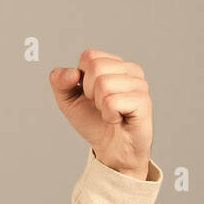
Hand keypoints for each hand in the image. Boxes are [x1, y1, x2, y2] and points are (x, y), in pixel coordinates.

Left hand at [49, 49, 152, 178]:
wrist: (110, 149)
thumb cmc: (93, 121)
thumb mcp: (67, 100)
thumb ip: (59, 81)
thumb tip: (72, 73)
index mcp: (114, 64)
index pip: (89, 55)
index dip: (80, 78)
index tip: (88, 93)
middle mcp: (130, 70)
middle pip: (96, 66)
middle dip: (89, 91)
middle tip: (99, 104)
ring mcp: (139, 85)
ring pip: (104, 83)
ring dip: (99, 105)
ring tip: (110, 112)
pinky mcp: (144, 102)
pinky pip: (112, 101)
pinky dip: (108, 115)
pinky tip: (117, 119)